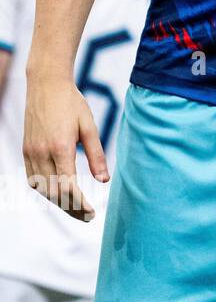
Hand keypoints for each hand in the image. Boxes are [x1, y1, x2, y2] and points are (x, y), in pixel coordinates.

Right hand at [22, 76, 107, 221]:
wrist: (46, 85)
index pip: (68, 186)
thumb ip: (96, 155)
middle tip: (86, 217)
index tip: (91, 212)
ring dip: (57, 200)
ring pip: (41, 187)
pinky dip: (45, 188)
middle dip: (70, 207)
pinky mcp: (25, 149)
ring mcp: (30, 151)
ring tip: (75, 208)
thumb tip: (104, 180)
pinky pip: (33, 177)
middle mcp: (41, 152)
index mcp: (60, 147)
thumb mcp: (89, 127)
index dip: (79, 203)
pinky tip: (58, 192)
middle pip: (53, 191)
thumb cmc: (72, 104)